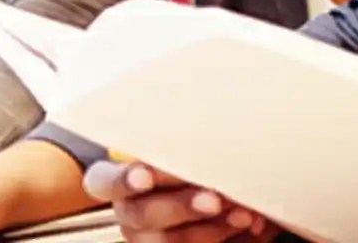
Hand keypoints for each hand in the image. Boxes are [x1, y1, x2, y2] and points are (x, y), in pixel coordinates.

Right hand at [83, 160, 278, 242]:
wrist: (202, 184)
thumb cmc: (184, 157)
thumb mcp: (172, 142)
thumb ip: (177, 141)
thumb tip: (205, 125)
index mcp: (115, 181)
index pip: (106, 181)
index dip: (124, 179)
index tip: (145, 175)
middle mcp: (129, 212)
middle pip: (142, 214)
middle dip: (181, 206)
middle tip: (213, 198)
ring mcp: (149, 238)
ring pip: (170, 241)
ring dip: (211, 228)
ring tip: (243, 213)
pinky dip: (231, 240)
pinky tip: (252, 227)